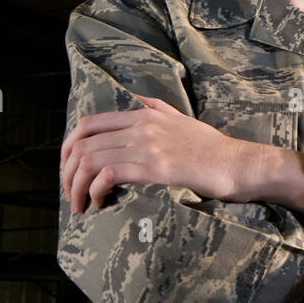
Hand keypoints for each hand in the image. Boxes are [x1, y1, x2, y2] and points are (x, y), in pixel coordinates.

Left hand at [60, 94, 245, 212]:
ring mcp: (148, 147)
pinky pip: (110, 175)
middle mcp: (141, 127)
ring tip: (79, 204)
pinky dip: (96, 190)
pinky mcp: (156, 169)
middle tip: (70, 193)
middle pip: (83, 145)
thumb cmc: (212, 146)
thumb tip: (137, 98)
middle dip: (67, 173)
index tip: (66, 167)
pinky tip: (99, 202)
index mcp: (144, 114)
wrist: (238, 163)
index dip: (67, 147)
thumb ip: (157, 107)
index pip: (88, 124)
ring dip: (77, 187)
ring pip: (91, 161)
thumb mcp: (183, 118)